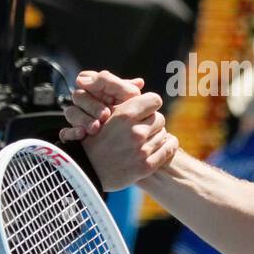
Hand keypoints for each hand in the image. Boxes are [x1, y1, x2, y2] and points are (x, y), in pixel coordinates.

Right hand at [59, 70, 144, 140]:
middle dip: (92, 105)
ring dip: (83, 119)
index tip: (106, 95)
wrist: (131, 147)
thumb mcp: (129, 97)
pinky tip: (81, 134)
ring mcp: (80, 119)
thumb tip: (102, 78)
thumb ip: (115, 83)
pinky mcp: (73, 134)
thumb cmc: (134, 118)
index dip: (94, 84)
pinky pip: (64, 131)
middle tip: (105, 116)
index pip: (86, 78)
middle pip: (78, 95)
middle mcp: (88, 102)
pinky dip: (71, 132)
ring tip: (95, 128)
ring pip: (71, 112)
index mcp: (99, 90)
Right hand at [60, 71, 176, 189]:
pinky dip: (167, 147)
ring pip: (164, 134)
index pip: (155, 100)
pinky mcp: (146, 166)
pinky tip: (160, 147)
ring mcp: (142, 150)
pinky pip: (169, 149)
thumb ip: (122, 100)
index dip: (150, 104)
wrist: (85, 171)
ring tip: (144, 140)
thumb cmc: (93, 139)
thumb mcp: (103, 115)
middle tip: (143, 128)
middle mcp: (135, 132)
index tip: (146, 110)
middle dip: (152, 122)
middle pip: (160, 118)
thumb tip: (140, 83)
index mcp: (124, 115)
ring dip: (156, 136)